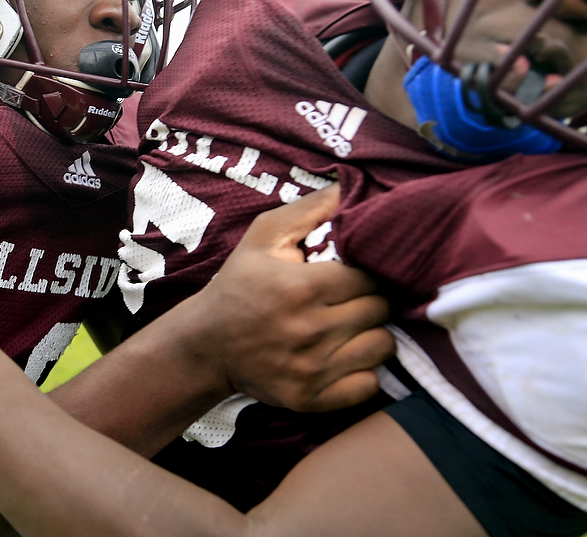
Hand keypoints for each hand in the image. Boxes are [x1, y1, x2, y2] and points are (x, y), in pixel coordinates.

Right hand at [184, 185, 393, 411]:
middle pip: (380, 311)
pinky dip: (362, 373)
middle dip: (370, 302)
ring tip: (350, 328)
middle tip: (350, 300)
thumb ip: (309, 211)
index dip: (366, 274)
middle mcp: (310, 329)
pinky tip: (343, 358)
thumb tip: (350, 188)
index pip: (370, 278)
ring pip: (381, 348)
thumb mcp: (263, 237)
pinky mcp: (310, 398)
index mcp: (302, 286)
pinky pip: (367, 386)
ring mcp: (311, 368)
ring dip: (371, 335)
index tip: (351, 276)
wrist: (205, 344)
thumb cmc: (239, 285)